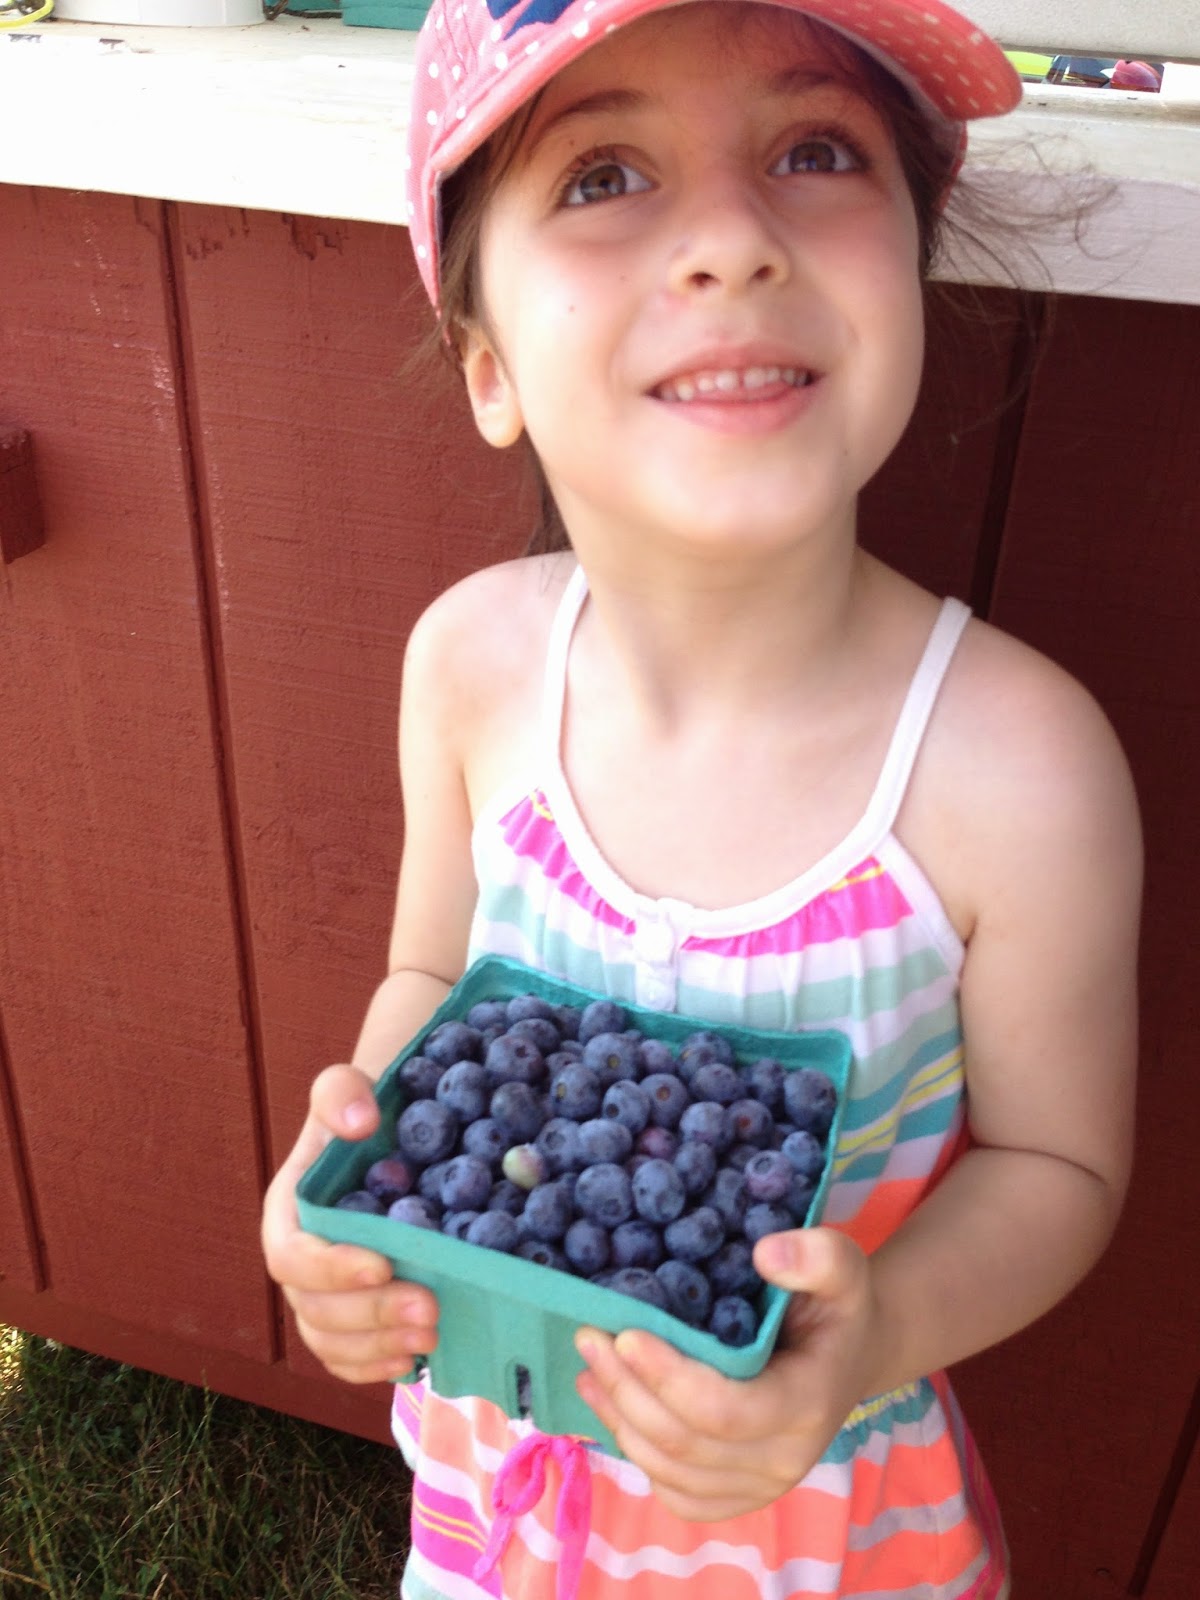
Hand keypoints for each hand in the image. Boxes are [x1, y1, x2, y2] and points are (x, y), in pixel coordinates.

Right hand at [261, 1063, 438, 1383]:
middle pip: (315, 1309)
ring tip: (431, 1335)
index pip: (292, 1255)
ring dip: (377, 1347)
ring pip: (331, 1342)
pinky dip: (375, 1367)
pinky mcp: (352, 1317)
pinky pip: (348, 1358)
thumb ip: (340, 1092)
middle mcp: (300, 1262)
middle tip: (428, 1307)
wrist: (388, 1134)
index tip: (382, 1262)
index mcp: (287, 1213)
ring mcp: (323, 1295)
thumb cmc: (363, 1110)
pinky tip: (415, 1360)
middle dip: (369, 1315)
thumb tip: (359, 1121)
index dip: (331, 1268)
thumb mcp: (346, 1086)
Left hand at [573, 1227, 880, 1520]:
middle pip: (684, 1442)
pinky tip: (609, 1403)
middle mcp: (784, 1461)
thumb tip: (766, 1253)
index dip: (668, 1377)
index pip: (724, 1411)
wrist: (850, 1354)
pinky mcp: (734, 1496)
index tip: (626, 1333)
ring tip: (589, 1364)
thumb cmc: (838, 1307)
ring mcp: (758, 1487)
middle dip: (627, 1389)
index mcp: (807, 1406)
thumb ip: (816, 1255)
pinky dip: (633, 1449)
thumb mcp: (842, 1268)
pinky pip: (672, 1490)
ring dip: (618, 1417)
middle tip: (589, 1335)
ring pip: (669, 1470)